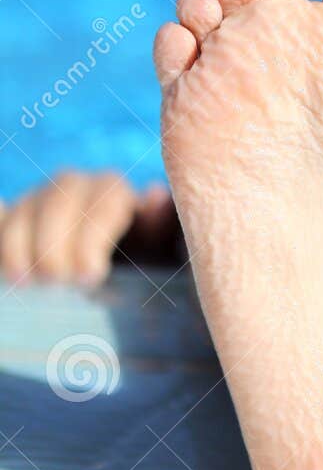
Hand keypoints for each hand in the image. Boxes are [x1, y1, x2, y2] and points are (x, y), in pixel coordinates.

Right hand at [0, 172, 174, 288]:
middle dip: (55, 242)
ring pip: (24, 207)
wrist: (118, 269)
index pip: (103, 200)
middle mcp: (77, 187)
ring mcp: (41, 200)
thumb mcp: (157, 248)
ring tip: (25, 281)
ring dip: (19, 244)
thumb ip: (158, 224)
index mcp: (115, 192)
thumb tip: (156, 195)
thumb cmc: (140, 262)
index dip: (92, 237)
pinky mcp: (16, 219)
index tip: (90, 275)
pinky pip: (1, 217)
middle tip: (58, 282)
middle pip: (59, 198)